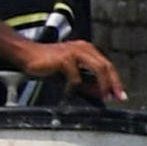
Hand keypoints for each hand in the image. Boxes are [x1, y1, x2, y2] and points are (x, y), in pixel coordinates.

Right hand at [8, 37, 124, 101]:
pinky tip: (70, 90)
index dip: (115, 81)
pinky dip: (76, 86)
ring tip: (103, 96)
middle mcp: (83, 48)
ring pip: (98, 68)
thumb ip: (86, 83)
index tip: (119, 94)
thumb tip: (100, 94)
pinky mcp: (65, 58)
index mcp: (86, 50)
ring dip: (102, 84)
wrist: (27, 55)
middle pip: (106, 65)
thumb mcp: (71, 76)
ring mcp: (75, 52)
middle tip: (116, 96)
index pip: (107, 65)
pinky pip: (76, 76)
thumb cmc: (47, 64)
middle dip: (114, 83)